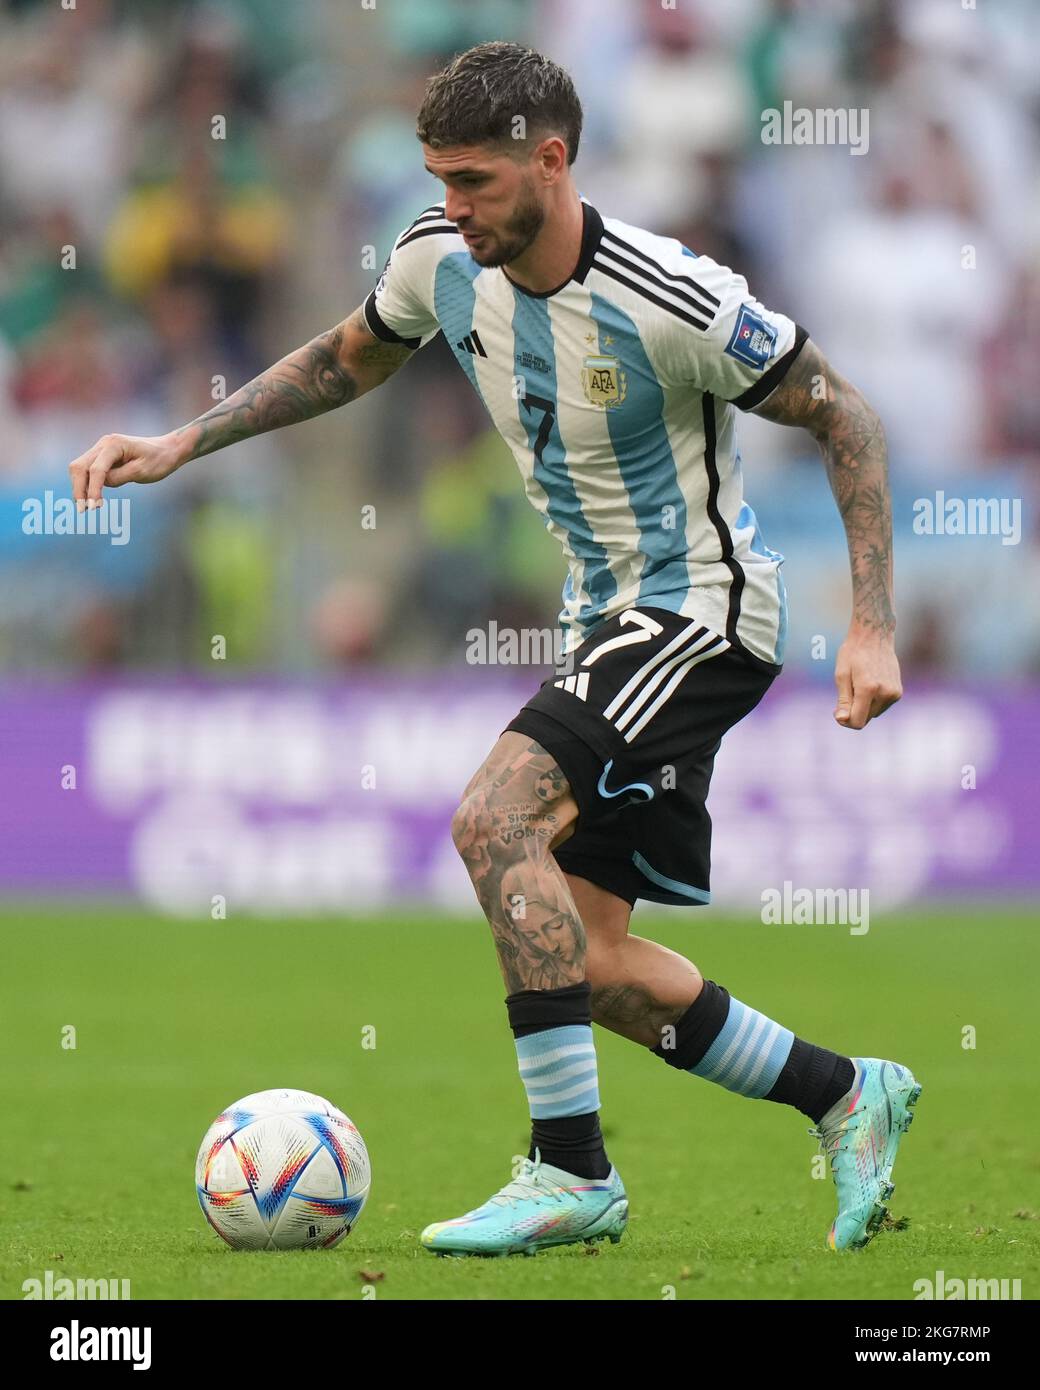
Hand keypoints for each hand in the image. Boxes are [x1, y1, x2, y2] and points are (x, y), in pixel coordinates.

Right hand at [68, 432, 185, 510]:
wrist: (168, 449)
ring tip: (86, 508)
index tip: (93, 508)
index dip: (92, 490)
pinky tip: (92, 498)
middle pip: (79, 467)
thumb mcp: (142, 471)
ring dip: (80, 487)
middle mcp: (104, 444)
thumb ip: (119, 477)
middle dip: (78, 489)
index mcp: (114, 444)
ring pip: (80, 468)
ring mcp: (101, 448)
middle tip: (81, 510)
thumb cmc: (159, 460)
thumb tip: (100, 485)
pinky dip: (87, 484)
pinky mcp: (103, 456)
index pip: (96, 470)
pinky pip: (88, 470)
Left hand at [834, 629, 901, 728]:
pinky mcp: (898, 693)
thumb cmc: (853, 653)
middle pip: (865, 719)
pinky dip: (873, 701)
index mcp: (868, 689)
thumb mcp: (841, 675)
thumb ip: (843, 700)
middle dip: (853, 712)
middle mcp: (884, 693)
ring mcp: (894, 694)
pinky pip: (881, 707)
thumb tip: (842, 720)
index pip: (857, 722)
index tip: (837, 710)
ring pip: (873, 714)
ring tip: (860, 684)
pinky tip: (869, 684)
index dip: (844, 720)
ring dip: (863, 706)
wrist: (874, 636)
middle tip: (847, 692)